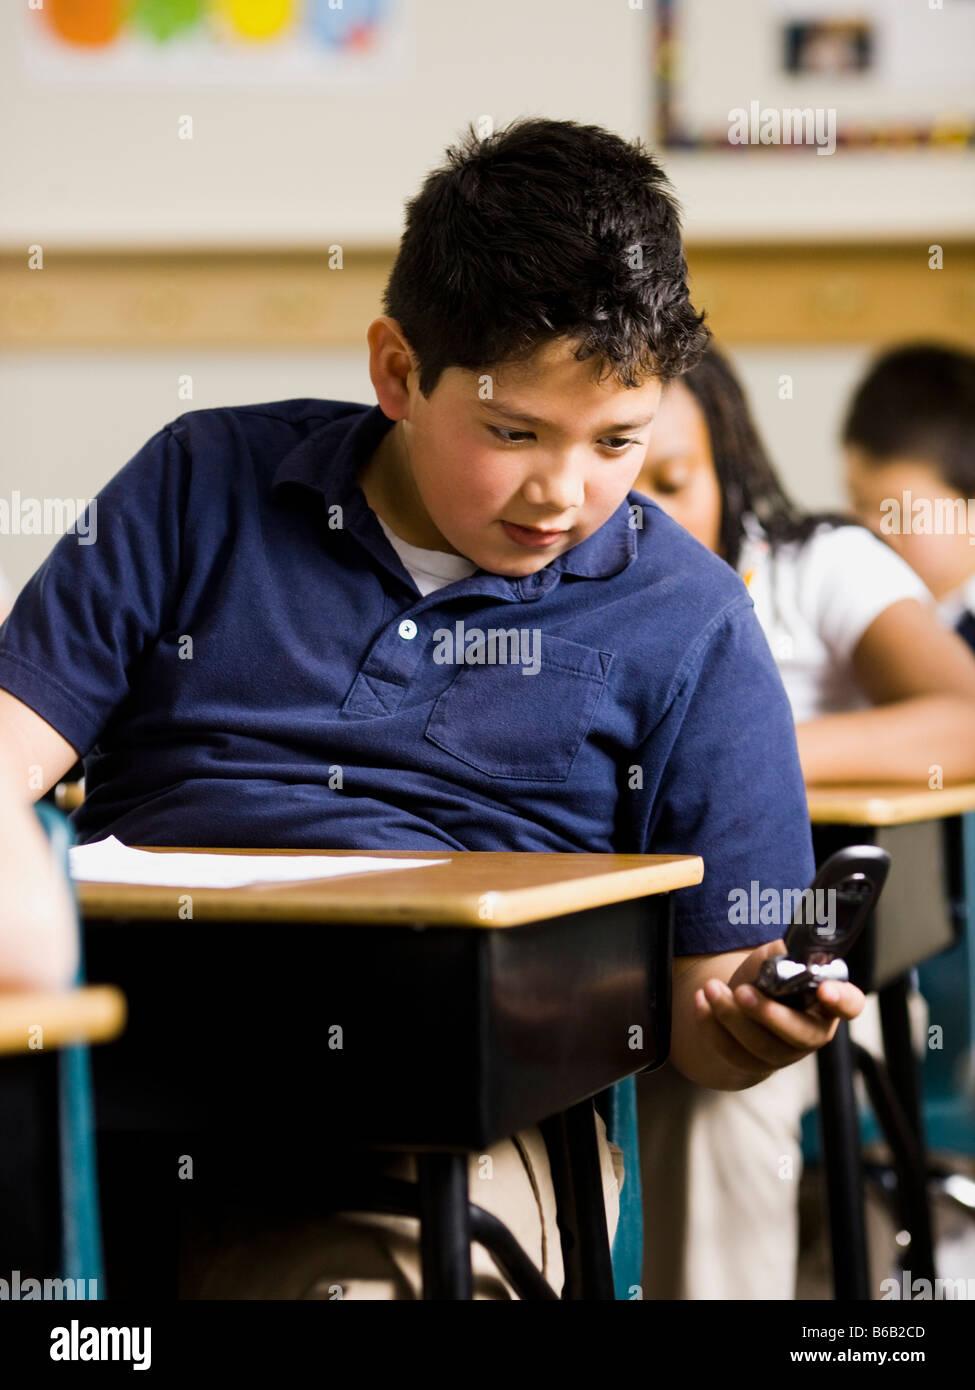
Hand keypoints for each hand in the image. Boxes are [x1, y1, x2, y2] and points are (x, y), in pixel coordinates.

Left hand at [693, 940, 864, 1082]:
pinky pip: (733, 1051)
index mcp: (827, 1003)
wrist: (742, 1004)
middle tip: (742, 991)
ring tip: (711, 989)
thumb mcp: (778, 957)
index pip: (850, 1005)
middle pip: (799, 1034)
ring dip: (731, 1016)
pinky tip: (701, 1000)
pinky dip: (712, 1026)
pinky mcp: (753, 1064)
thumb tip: (786, 947)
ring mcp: (783, 1054)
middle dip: (768, 1014)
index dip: (841, 1000)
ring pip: (761, 1046)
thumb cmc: (768, 977)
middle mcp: (811, 1032)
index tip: (825, 990)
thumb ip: (785, 951)